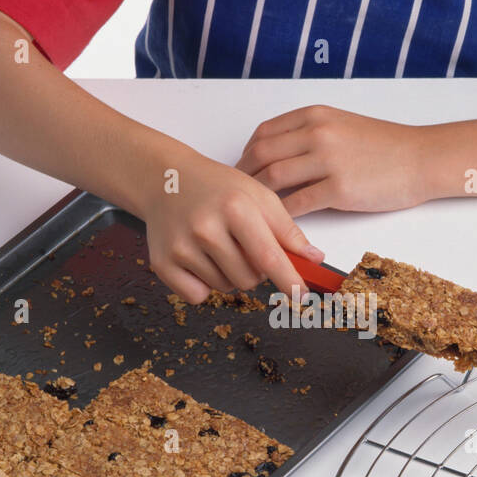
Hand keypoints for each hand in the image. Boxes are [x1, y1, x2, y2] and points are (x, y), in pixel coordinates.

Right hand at [139, 155, 323, 302]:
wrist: (166, 180)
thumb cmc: (217, 188)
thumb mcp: (258, 197)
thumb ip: (287, 230)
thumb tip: (314, 260)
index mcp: (235, 208)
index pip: (269, 257)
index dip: (288, 280)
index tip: (302, 296)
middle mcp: (205, 228)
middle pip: (249, 280)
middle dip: (254, 270)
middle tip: (241, 245)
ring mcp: (181, 247)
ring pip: (225, 288)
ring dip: (228, 275)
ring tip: (217, 246)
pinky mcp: (162, 264)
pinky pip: (197, 296)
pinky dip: (203, 286)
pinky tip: (198, 259)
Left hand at [236, 105, 432, 216]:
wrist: (421, 158)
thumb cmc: (385, 146)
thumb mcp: (342, 125)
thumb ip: (309, 134)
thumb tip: (278, 154)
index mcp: (315, 115)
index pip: (263, 134)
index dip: (246, 155)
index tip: (241, 172)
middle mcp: (316, 133)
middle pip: (261, 156)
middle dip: (243, 178)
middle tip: (238, 198)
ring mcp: (327, 160)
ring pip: (273, 180)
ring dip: (257, 200)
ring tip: (252, 214)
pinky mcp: (338, 189)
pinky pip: (296, 204)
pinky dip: (281, 216)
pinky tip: (276, 225)